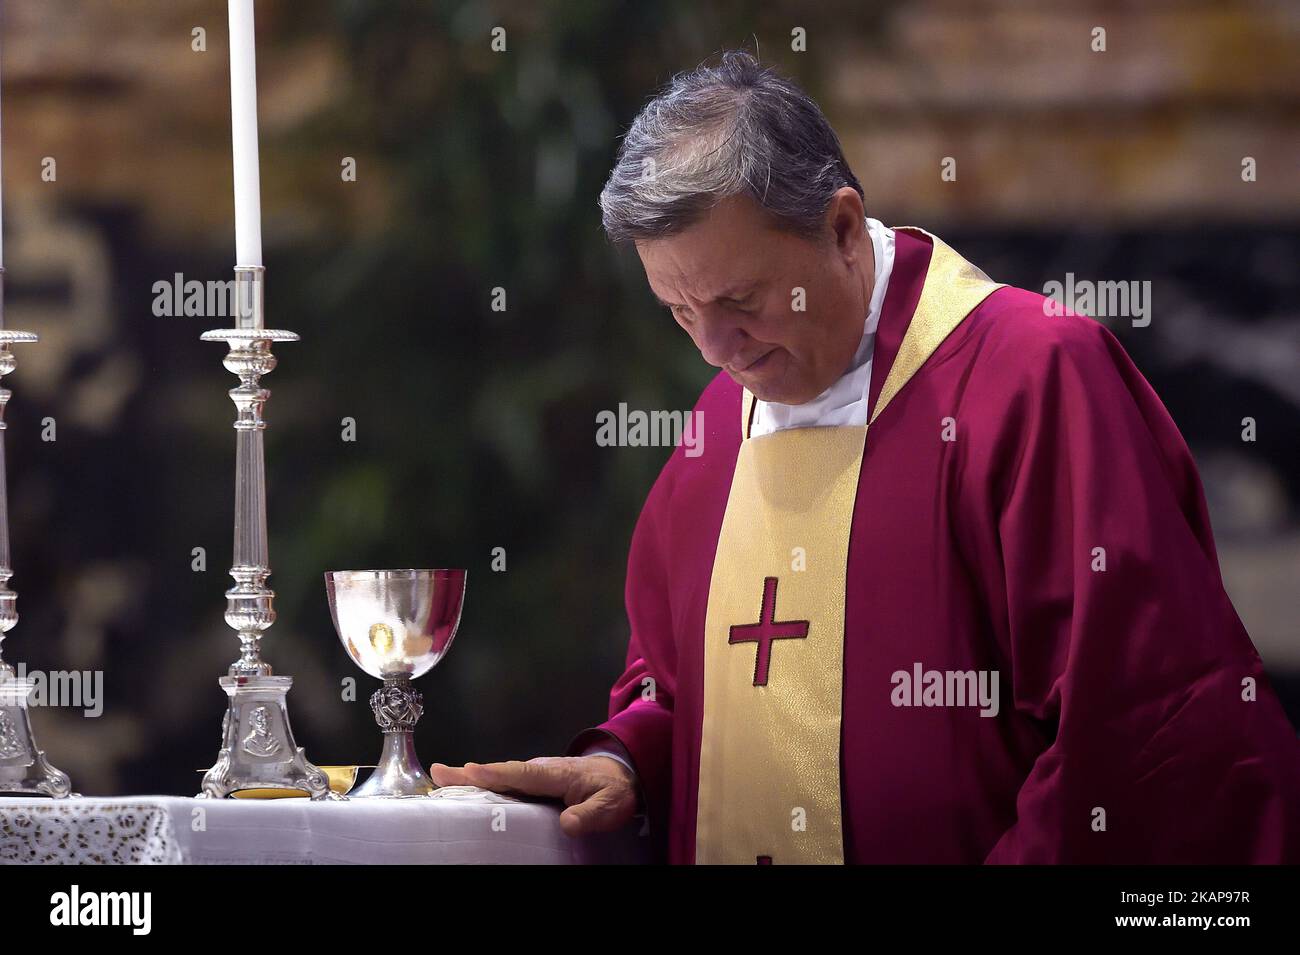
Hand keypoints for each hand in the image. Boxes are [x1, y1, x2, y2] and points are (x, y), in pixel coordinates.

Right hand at [430, 756, 637, 837]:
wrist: (623, 773)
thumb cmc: (614, 789)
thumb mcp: (610, 805)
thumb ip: (590, 814)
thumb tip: (567, 824)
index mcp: (556, 774)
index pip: (523, 774)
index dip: (497, 774)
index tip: (471, 771)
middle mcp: (540, 770)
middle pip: (502, 772)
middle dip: (470, 773)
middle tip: (439, 772)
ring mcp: (535, 775)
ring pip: (500, 777)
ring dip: (471, 778)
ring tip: (441, 778)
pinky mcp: (533, 783)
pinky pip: (505, 783)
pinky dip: (484, 783)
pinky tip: (467, 790)